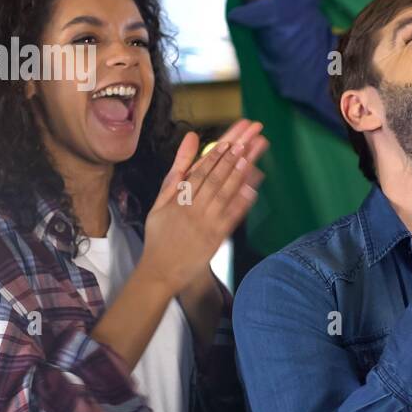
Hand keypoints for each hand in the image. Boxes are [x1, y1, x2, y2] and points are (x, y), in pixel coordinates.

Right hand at [139, 131, 259, 294]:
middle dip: (231, 158)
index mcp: (177, 199)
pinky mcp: (214, 239)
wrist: (160, 270)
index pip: (199, 172)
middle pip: (215, 178)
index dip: (215, 155)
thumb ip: (176, 171)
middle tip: (246, 142)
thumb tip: (189, 140)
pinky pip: (229, 219)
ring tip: (250, 157)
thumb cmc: (160, 234)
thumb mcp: (160, 201)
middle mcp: (192, 209)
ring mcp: (204, 224)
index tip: (229, 141)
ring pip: (223, 195)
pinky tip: (252, 190)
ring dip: (237, 175)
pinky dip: (240, 204)